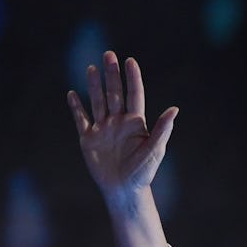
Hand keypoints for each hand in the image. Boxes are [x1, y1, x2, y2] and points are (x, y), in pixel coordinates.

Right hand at [67, 51, 177, 208]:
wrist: (124, 191)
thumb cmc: (143, 173)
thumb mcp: (154, 150)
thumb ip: (162, 129)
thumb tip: (174, 110)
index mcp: (135, 123)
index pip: (134, 95)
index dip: (132, 78)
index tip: (130, 61)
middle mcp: (118, 122)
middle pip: (114, 93)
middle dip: (112, 74)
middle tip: (108, 54)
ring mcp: (103, 130)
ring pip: (97, 102)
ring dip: (94, 86)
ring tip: (92, 69)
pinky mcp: (89, 139)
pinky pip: (81, 119)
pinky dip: (76, 107)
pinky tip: (72, 94)